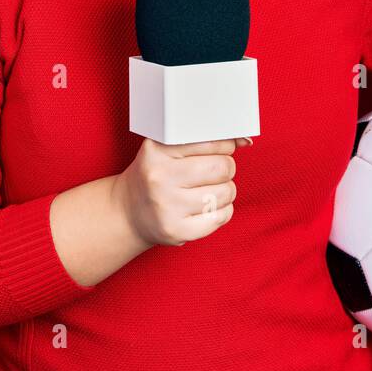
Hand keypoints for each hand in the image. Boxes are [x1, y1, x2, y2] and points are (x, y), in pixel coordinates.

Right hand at [113, 136, 246, 246]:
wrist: (127, 212)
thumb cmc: (155, 175)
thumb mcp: (165, 150)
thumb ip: (201, 140)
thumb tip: (244, 140)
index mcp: (157, 151)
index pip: (210, 141)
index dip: (225, 145)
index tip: (222, 149)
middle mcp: (159, 178)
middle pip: (222, 167)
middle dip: (226, 168)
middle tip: (216, 171)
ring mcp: (167, 206)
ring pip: (225, 192)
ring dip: (226, 190)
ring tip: (209, 190)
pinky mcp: (177, 231)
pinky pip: (221, 216)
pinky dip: (222, 211)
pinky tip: (207, 208)